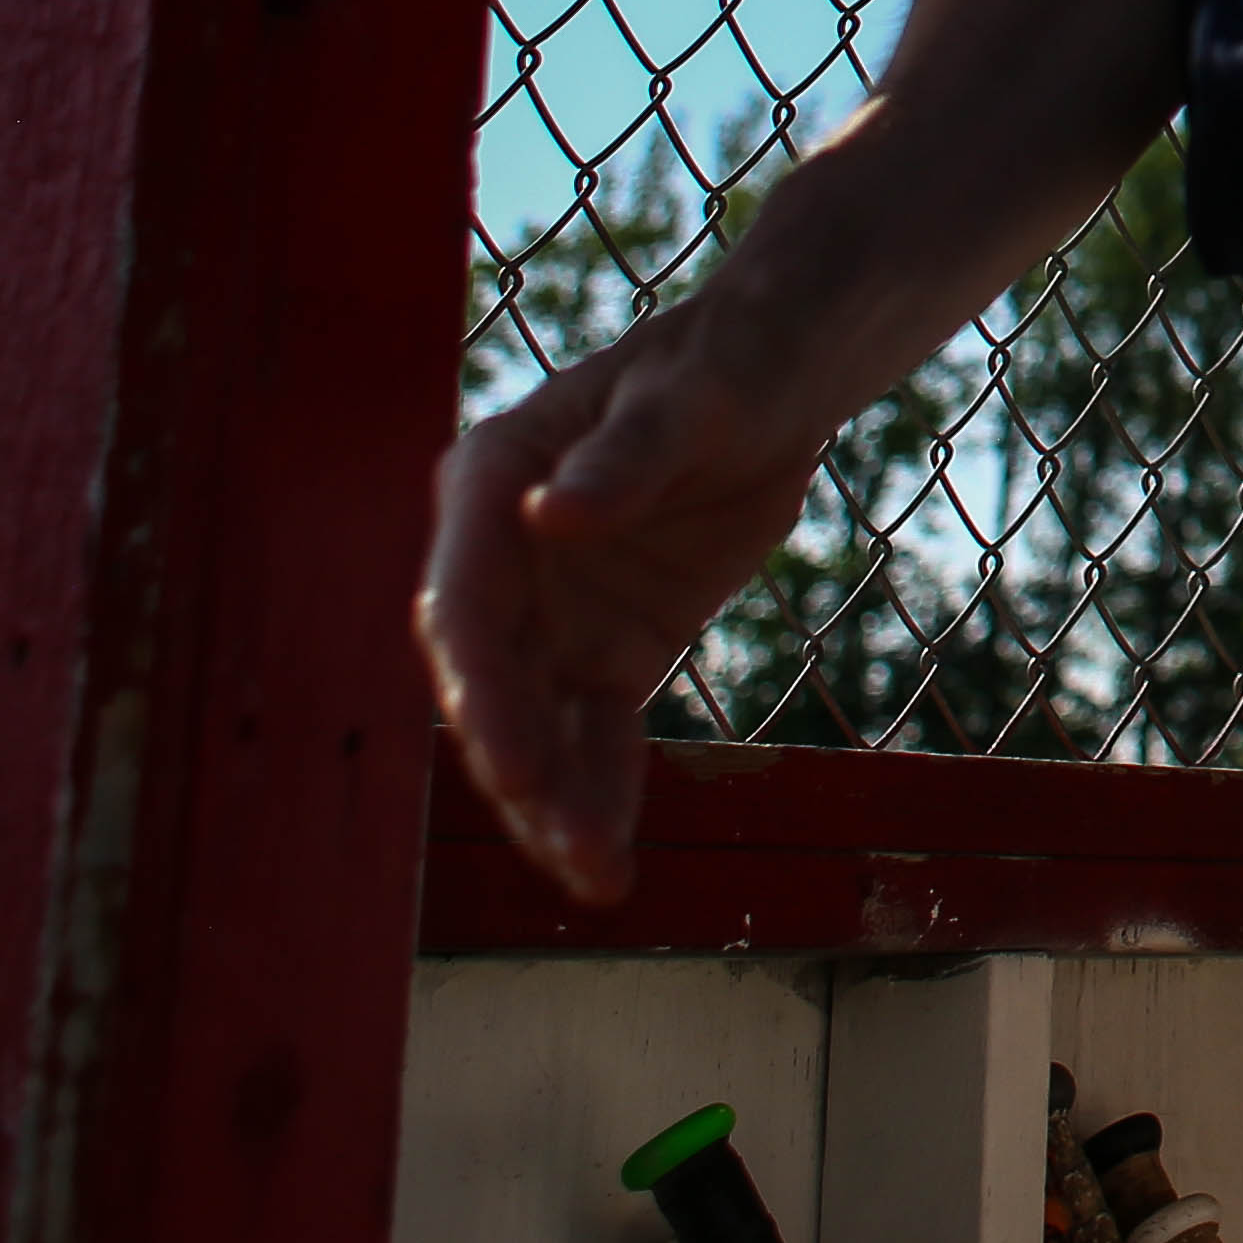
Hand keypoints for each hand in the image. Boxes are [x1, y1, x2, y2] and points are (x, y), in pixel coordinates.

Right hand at [413, 310, 832, 899]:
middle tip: (565, 846)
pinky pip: (595, 733)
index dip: (481, 690)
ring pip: (539, 726)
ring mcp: (552, 615)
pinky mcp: (607, 650)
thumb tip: (553, 513)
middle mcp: (503, 560)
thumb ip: (625, 457)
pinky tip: (610, 864)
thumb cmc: (724, 364)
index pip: (464, 605)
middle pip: (493, 684)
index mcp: (490, 485)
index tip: (509, 765)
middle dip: (521, 769)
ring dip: (559, 804)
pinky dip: (603, 793)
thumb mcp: (688, 397)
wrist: (778, 380)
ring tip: (595, 878)